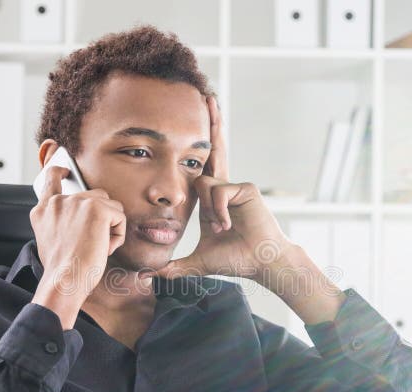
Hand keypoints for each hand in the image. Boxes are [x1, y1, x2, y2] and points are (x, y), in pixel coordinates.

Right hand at [30, 163, 125, 326]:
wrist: (64, 281)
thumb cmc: (62, 271)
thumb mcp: (51, 241)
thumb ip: (60, 222)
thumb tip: (79, 219)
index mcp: (44, 210)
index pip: (52, 178)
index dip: (61, 170)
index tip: (65, 167)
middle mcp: (58, 201)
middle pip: (96, 197)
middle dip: (101, 219)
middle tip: (91, 244)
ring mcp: (77, 202)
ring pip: (110, 207)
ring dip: (110, 227)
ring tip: (96, 247)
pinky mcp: (97, 208)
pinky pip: (120, 217)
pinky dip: (117, 235)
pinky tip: (103, 247)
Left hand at [146, 95, 296, 281]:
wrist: (260, 263)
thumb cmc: (235, 260)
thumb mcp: (198, 262)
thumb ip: (176, 267)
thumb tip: (151, 277)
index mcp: (212, 199)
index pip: (198, 168)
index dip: (196, 147)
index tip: (193, 124)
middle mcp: (223, 188)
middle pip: (211, 151)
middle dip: (211, 123)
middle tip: (208, 94)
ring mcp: (235, 186)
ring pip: (205, 184)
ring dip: (210, 211)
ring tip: (222, 230)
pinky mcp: (246, 187)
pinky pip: (218, 192)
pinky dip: (218, 211)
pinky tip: (226, 225)